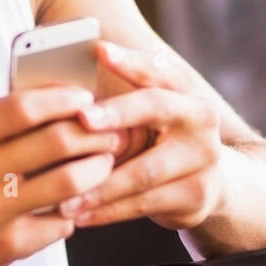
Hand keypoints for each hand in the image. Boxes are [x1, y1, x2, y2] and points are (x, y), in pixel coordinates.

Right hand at [0, 85, 126, 265]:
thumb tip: (47, 101)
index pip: (24, 108)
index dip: (63, 99)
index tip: (85, 99)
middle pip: (57, 141)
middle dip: (94, 134)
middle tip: (109, 133)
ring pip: (69, 182)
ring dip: (97, 170)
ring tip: (103, 164)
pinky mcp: (6, 246)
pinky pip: (59, 223)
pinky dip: (72, 212)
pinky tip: (71, 205)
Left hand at [60, 40, 225, 230]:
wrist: (213, 183)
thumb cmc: (158, 141)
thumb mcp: (146, 116)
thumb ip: (113, 101)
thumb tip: (52, 90)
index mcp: (183, 90)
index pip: (157, 68)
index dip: (130, 60)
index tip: (99, 50)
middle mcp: (199, 118)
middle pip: (156, 108)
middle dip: (117, 113)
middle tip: (83, 119)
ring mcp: (203, 159)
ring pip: (144, 171)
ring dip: (99, 184)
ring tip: (63, 193)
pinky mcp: (196, 196)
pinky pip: (143, 204)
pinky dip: (106, 211)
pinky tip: (78, 215)